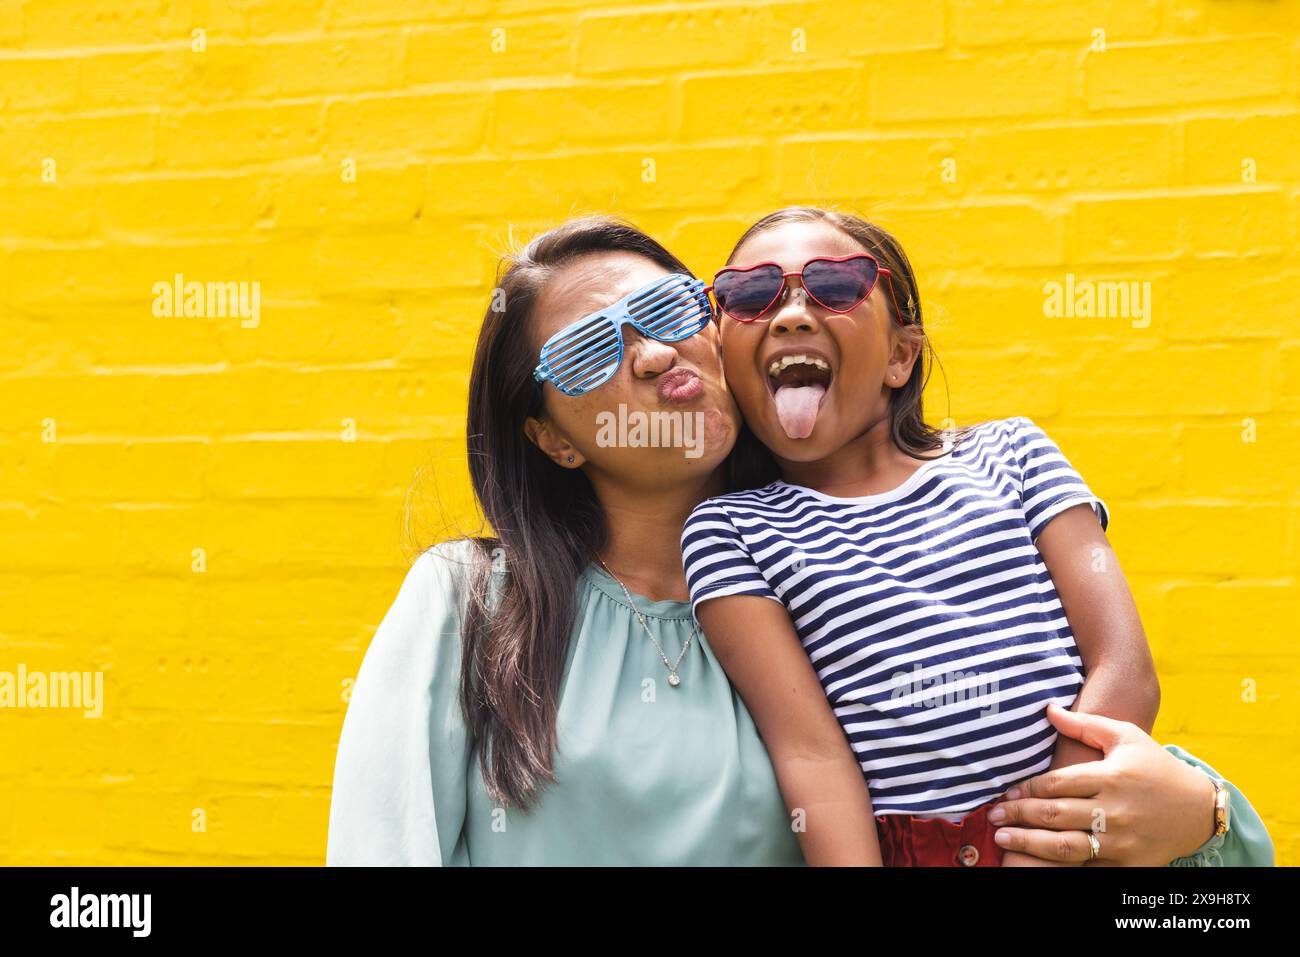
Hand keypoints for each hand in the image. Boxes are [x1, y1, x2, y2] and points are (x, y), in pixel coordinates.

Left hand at [988, 704, 1217, 865]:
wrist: (1199, 809)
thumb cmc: (1156, 767)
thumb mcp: (1125, 736)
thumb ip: (1084, 724)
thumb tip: (1048, 709)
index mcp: (1111, 777)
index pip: (1056, 784)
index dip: (1026, 790)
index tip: (1006, 792)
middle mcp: (1115, 811)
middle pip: (1055, 815)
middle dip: (1018, 816)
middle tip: (994, 815)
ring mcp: (1122, 841)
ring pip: (1065, 846)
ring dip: (1028, 843)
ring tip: (1003, 838)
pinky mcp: (1128, 863)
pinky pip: (1087, 868)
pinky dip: (1057, 866)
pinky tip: (1034, 862)